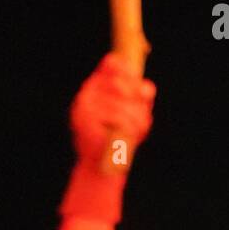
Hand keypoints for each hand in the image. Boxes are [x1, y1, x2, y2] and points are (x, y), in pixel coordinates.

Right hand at [70, 53, 155, 169]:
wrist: (102, 166)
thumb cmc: (119, 137)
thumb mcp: (136, 112)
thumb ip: (141, 96)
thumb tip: (145, 88)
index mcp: (97, 84)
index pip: (113, 63)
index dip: (130, 75)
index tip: (139, 94)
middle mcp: (87, 90)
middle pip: (121, 82)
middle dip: (136, 101)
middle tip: (141, 120)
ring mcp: (82, 105)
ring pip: (122, 102)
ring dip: (135, 119)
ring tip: (135, 133)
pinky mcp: (83, 121)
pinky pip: (116, 117)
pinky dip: (126, 128)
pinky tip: (125, 138)